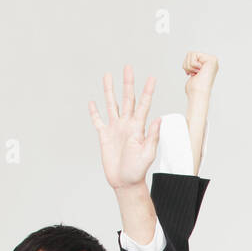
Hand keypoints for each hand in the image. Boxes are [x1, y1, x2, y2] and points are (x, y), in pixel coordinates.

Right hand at [90, 65, 160, 189]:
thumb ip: (152, 137)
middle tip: (128, 68)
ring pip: (111, 105)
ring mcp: (115, 129)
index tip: (151, 78)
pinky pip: (98, 121)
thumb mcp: (147, 154)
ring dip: (110, 91)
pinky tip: (92, 103)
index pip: (143, 105)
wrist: (125, 182)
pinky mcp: (105, 136)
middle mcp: (127, 125)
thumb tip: (158, 120)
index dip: (147, 91)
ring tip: (107, 76)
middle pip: (127, 99)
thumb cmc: (138, 170)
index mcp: (138, 127)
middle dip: (127, 83)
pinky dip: (95, 112)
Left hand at [183, 51, 219, 103]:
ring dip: (190, 66)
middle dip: (188, 66)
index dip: (188, 66)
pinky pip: (193, 55)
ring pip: (190, 54)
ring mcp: (212, 60)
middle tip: (195, 74)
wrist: (198, 94)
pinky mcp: (211, 59)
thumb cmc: (194, 89)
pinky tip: (199, 72)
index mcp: (207, 65)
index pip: (190, 56)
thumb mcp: (192, 73)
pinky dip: (192, 65)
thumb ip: (193, 64)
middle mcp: (211, 62)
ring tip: (197, 74)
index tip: (194, 75)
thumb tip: (191, 58)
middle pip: (190, 54)